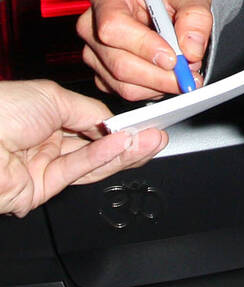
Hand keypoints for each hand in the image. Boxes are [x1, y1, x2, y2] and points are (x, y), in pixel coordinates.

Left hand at [0, 79, 166, 217]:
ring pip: (92, 162)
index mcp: (45, 116)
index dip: (119, 123)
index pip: (92, 123)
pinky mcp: (41, 189)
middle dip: (129, 140)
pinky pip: (78, 171)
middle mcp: (45, 142)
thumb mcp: (54, 97)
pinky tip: (124, 146)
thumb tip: (116, 124)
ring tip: (151, 141)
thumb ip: (90, 113)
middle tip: (158, 134)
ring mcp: (43, 166)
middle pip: (96, 146)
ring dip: (125, 151)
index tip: (146, 120)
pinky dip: (103, 157)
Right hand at [77, 0, 212, 100]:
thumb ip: (195, 15)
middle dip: (159, 74)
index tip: (172, 56)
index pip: (114, 25)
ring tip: (182, 70)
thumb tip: (191, 49)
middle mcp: (93, 25)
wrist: (165, 7)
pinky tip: (167, 74)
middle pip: (119, 62)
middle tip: (187, 72)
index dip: (143, 45)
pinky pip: (128, 92)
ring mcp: (95, 53)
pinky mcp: (103, 75)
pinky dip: (154, 90)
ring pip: (124, 84)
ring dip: (160, 84)